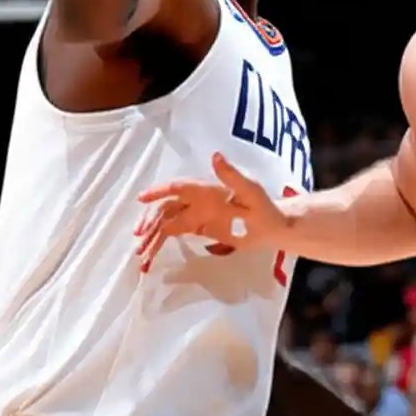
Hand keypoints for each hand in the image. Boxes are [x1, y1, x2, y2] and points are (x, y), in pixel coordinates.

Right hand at [136, 152, 287, 271]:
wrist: (275, 228)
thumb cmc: (265, 207)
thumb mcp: (251, 191)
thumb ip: (232, 175)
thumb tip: (216, 156)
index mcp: (207, 189)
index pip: (179, 188)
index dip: (159, 192)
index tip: (142, 199)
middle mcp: (198, 200)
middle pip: (167, 207)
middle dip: (151, 221)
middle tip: (140, 238)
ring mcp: (197, 215)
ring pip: (167, 223)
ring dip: (153, 237)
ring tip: (142, 256)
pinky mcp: (199, 228)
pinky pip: (175, 234)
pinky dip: (161, 245)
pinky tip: (150, 259)